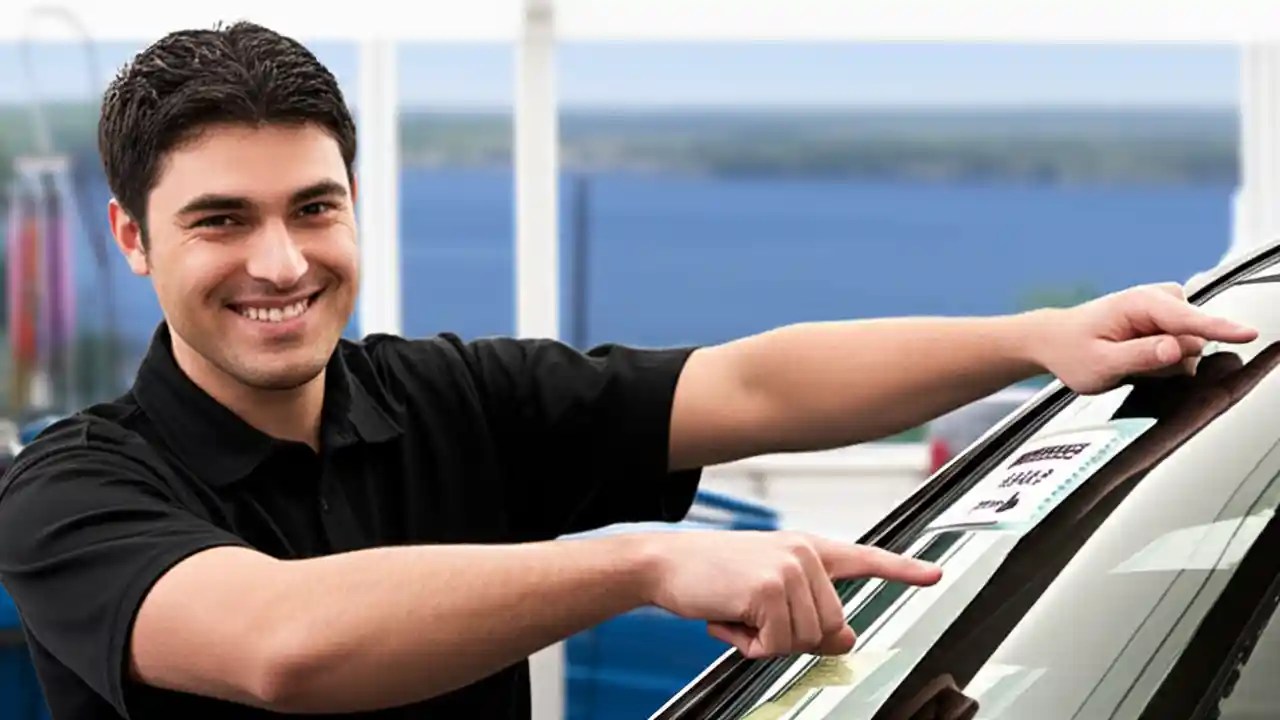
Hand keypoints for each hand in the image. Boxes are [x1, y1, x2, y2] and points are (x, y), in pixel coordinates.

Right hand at [638, 530, 941, 658]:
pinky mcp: (769, 588)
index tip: (933, 575)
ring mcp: (789, 569)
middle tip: (754, 619)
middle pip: (832, 627)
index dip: (901, 570)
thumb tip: (845, 641)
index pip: (864, 558)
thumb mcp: (766, 590)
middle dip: (793, 638)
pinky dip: (750, 644)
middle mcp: (805, 554)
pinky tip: (729, 619)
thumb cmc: (712, 577)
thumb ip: (807, 609)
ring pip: (805, 639)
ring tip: (737, 614)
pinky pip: (777, 643)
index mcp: (807, 549)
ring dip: (767, 642)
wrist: (665, 564)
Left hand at [1033, 282, 1257, 394]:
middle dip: (1171, 360)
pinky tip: (1137, 358)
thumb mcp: (1100, 364)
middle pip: (1192, 339)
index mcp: (1140, 303)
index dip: (1220, 329)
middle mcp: (1156, 300)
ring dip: (1164, 363)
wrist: (1054, 340)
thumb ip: (1140, 357)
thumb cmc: (1072, 351)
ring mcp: (1163, 311)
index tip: (1247, 333)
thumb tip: (1176, 350)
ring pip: (1188, 347)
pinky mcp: (1165, 323)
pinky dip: (1163, 361)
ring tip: (1128, 360)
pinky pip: (1181, 350)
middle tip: (1129, 363)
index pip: (1189, 320)